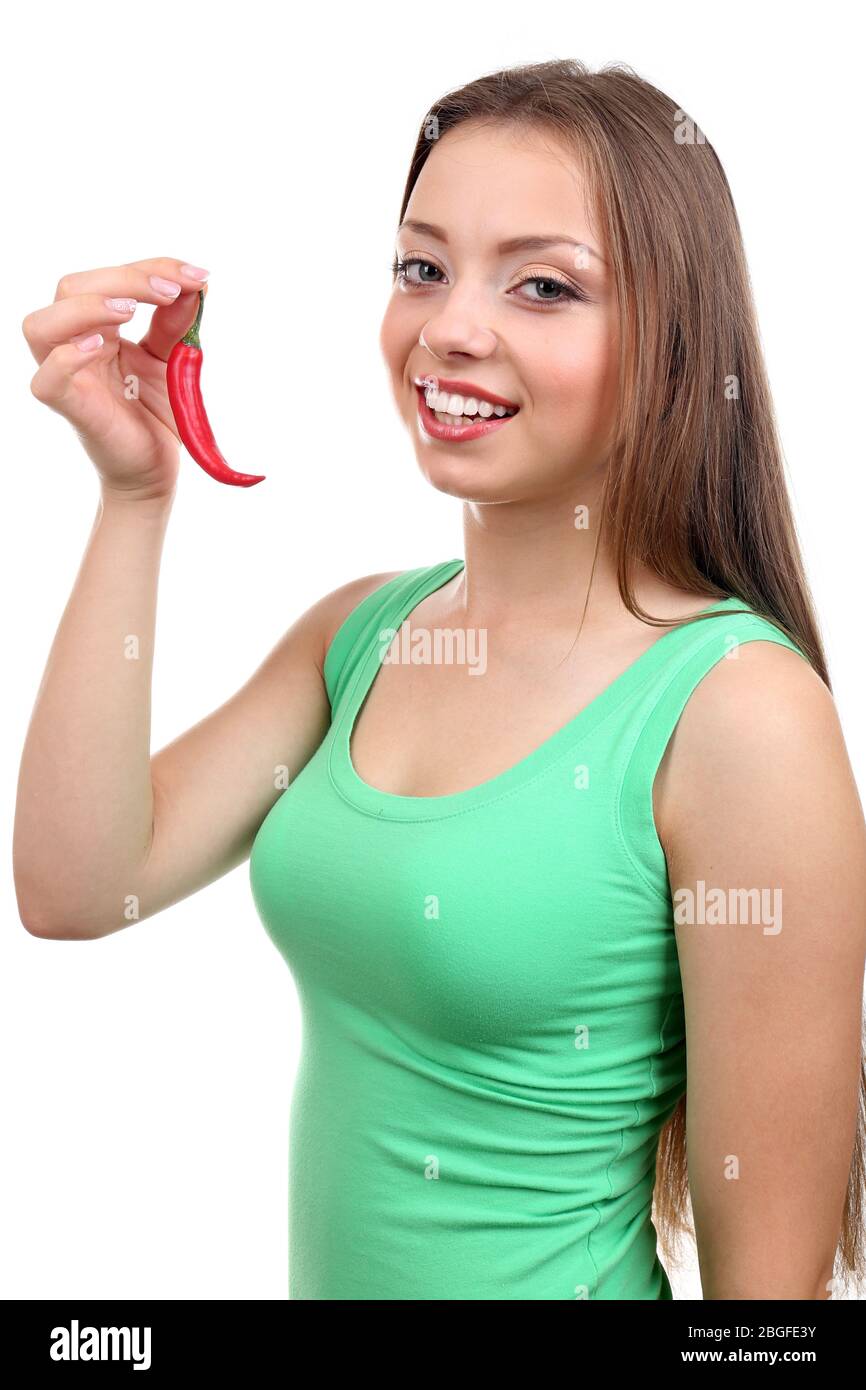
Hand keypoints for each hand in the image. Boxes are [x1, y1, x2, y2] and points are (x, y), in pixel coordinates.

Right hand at [23, 257, 211, 501]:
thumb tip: (196, 283)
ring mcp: (67, 376)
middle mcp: (74, 343)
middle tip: (171, 291)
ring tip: (129, 310)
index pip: (111, 278)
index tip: (197, 275)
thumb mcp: (173, 359)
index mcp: (98, 326)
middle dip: (125, 279)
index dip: (152, 268)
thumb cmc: (157, 413)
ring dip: (87, 307)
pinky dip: (68, 358)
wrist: (157, 469)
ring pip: (42, 324)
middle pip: (72, 288)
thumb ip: (176, 324)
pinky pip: (47, 379)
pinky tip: (99, 346)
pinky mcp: (69, 408)